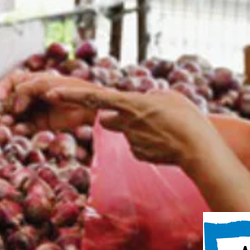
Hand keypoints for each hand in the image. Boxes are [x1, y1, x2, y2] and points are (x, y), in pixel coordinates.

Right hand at [0, 70, 98, 131]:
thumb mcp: (44, 84)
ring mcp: (36, 110)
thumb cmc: (69, 89)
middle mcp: (32, 96)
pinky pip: (27, 127)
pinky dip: (22, 128)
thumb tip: (14, 107)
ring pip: (17, 116)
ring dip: (10, 120)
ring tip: (6, 123)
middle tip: (2, 115)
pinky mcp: (42, 124)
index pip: (12, 82)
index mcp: (33, 82)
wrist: (88, 106)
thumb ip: (26, 91)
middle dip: (4, 107)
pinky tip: (20, 129)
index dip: (3, 87)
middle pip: (11, 101)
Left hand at [49, 86, 219, 166]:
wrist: (199, 150)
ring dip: (139, 130)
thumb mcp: (168, 97)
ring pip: (127, 133)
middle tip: (141, 116)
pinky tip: (166, 144)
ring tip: (165, 130)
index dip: (69, 96)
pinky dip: (148, 144)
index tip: (50, 93)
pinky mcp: (139, 155)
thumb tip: (126, 108)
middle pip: (108, 119)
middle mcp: (126, 123)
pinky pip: (138, 146)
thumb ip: (146, 98)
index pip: (92, 98)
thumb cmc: (187, 118)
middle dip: (116, 117)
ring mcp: (131, 141)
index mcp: (130, 103)